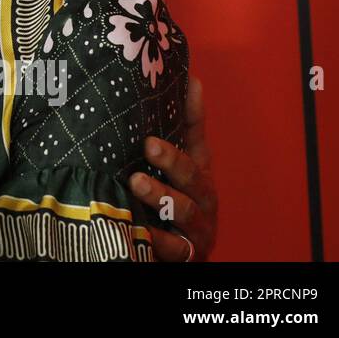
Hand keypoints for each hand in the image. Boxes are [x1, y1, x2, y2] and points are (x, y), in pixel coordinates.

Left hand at [129, 75, 217, 260]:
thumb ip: (181, 128)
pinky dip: (158, 239)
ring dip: (161, 195)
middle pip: (193, 176)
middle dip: (173, 159)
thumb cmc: (172, 204)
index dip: (192, 116)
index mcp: (197, 173)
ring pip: (184, 210)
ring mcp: (195, 228)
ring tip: (137, 181)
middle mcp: (201, 199)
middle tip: (149, 144)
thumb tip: (190, 80)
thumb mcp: (176, 166)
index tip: (185, 89)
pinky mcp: (185, 254)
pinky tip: (141, 229)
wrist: (176, 256)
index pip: (196, 140)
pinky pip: (173, 247)